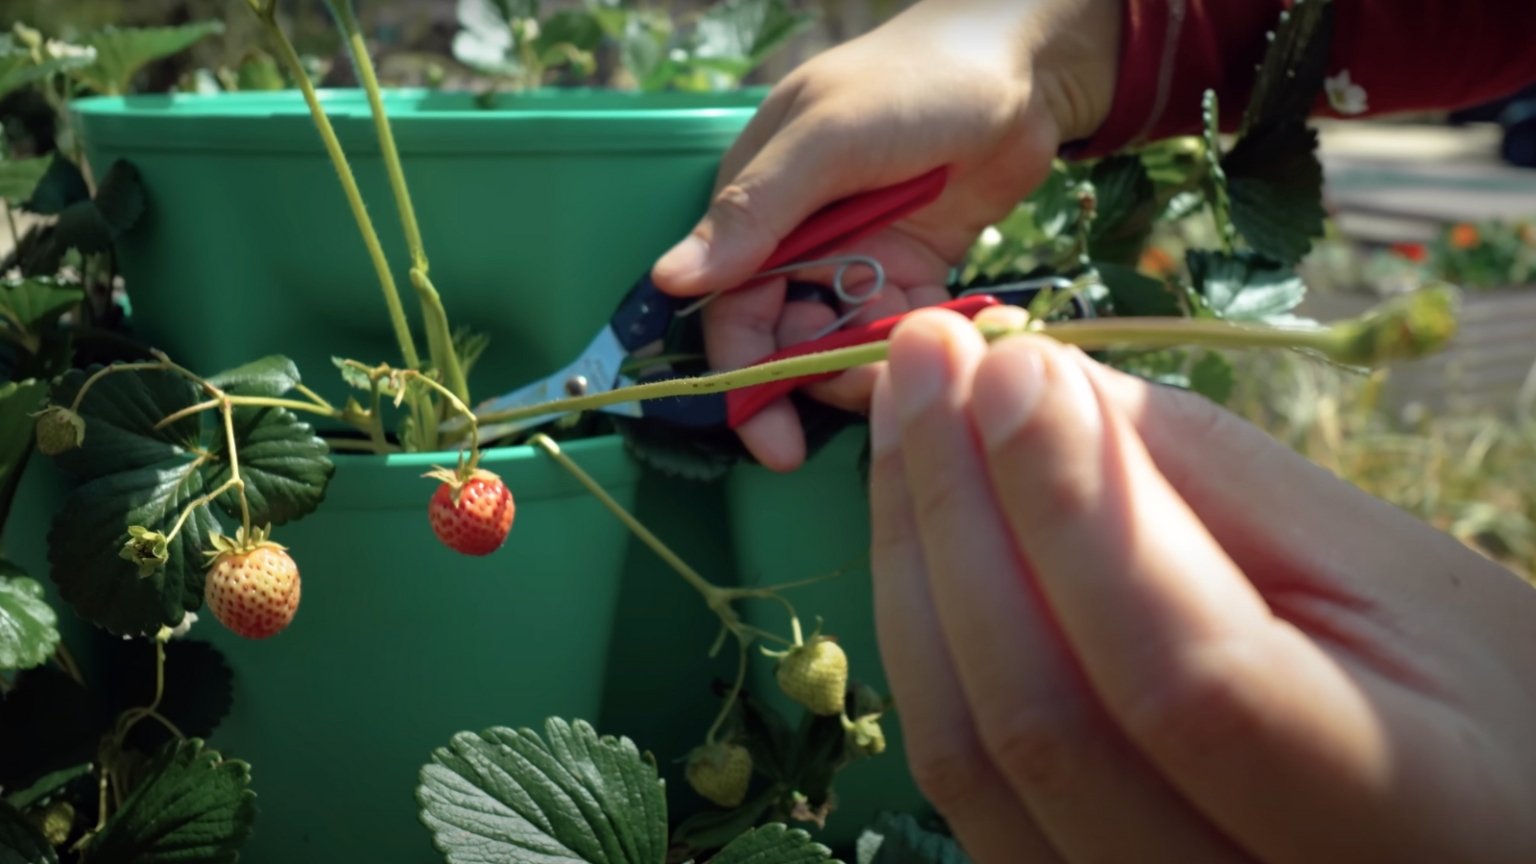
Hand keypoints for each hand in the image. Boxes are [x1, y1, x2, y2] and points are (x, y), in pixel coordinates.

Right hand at [650, 0, 1120, 470]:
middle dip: (812, 387)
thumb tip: (670, 282)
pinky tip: (952, 347)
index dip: (744, 377)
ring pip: (843, 346)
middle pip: (785, 340)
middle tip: (855, 419)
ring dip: (869, 371)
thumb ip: (754, 210)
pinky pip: (900, 332)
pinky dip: (918, 348)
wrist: (1025, 67)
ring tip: (914, 376)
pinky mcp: (912, 273)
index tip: (770, 438)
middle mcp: (799, 239)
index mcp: (758, 202)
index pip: (733, 308)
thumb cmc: (915, 81)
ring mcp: (857, 258)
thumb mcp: (826, 139)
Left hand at [868, 307, 1535, 862]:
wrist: (1472, 810)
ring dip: (916, 562)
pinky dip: (925, 632)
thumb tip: (1033, 382)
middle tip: (925, 354)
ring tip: (907, 407)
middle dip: (959, 514)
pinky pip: (960, 774)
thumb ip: (1209, 479)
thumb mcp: (1390, 571)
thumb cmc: (1468, 687)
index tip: (1008, 364)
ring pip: (967, 761)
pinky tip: (923, 518)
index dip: (1074, 513)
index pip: (1184, 682)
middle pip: (1039, 727)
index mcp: (1391, 827)